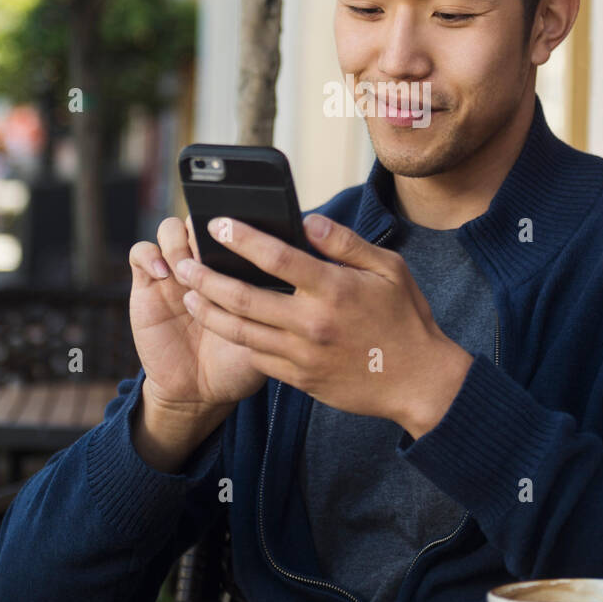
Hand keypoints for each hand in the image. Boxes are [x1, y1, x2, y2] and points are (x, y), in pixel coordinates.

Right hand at [128, 215, 268, 417]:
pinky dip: (150, 255)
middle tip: (215, 247)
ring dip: (178, 240)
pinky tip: (165, 275)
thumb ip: (276, 303)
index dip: (240, 224)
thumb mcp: (267, 334)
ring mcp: (174, 272)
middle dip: (206, 227)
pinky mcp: (147, 285)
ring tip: (188, 265)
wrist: (199, 392)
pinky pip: (140, 252)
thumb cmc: (238, 362)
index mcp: (235, 268)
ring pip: (170, 228)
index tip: (249, 233)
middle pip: (201, 218)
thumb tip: (294, 272)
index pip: (235, 227)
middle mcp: (204, 264)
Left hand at [174, 213, 473, 436]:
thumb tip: (307, 220)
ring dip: (210, 312)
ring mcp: (303, 355)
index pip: (277, 258)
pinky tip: (223, 326)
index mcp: (333, 290)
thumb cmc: (405, 319)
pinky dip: (236, 341)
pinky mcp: (301, 379)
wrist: (420, 381)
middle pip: (244, 298)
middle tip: (182, 263)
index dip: (242, 239)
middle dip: (206, 278)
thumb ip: (344, 243)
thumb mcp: (388, 269)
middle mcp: (312, 323)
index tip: (217, 224)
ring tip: (188, 295)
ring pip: (241, 332)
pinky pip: (258, 359)